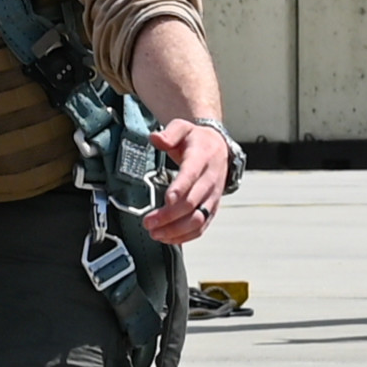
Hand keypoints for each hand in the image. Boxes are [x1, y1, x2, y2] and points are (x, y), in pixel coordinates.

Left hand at [142, 118, 228, 243]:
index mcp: (202, 159)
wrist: (218, 148)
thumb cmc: (196, 140)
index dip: (180, 189)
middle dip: (169, 216)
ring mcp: (212, 197)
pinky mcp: (211, 208)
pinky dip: (185, 236)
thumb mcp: (182, 128)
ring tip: (155, 233)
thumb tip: (156, 138)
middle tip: (148, 222)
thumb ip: (169, 133)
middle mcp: (210, 180)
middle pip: (192, 203)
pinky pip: (201, 227)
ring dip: (176, 230)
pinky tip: (168, 238)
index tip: (166, 200)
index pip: (192, 176)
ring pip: (198, 219)